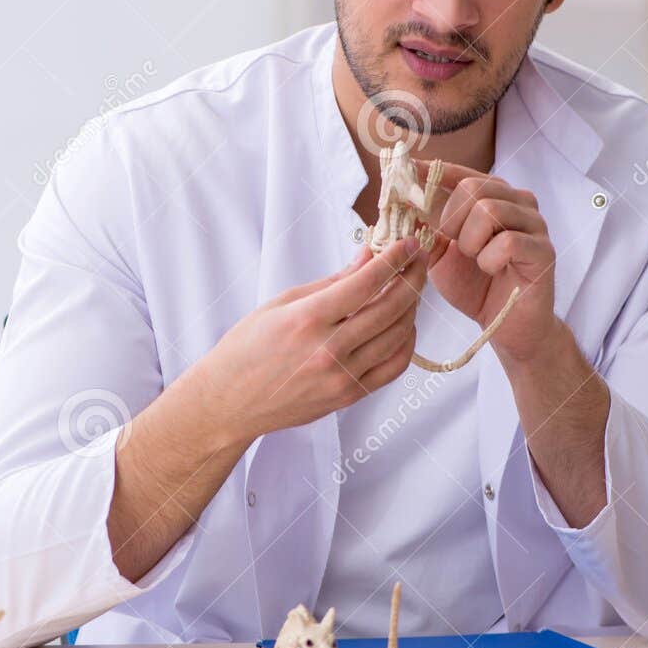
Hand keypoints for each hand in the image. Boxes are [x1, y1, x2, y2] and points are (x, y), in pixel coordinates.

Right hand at [192, 238, 427, 444]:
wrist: (229, 402)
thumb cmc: (246, 350)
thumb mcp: (281, 304)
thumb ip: (330, 282)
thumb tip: (367, 257)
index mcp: (307, 320)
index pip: (366, 283)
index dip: (393, 259)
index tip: (406, 245)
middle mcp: (328, 350)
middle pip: (390, 308)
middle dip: (411, 279)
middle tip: (418, 262)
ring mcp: (342, 377)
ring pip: (398, 337)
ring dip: (411, 309)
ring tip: (409, 290)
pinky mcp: (348, 397)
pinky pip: (393, 367)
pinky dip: (406, 343)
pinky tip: (403, 326)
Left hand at [420, 160, 558, 364]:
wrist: (505, 327)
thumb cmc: (475, 286)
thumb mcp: (439, 256)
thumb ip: (425, 230)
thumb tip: (402, 206)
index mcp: (493, 197)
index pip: (461, 173)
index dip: (433, 172)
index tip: (408, 169)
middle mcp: (517, 203)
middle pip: (474, 187)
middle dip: (452, 219)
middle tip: (454, 245)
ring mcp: (534, 224)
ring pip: (490, 210)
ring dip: (470, 241)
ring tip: (475, 259)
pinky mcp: (543, 250)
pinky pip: (508, 241)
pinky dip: (489, 259)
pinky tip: (492, 270)